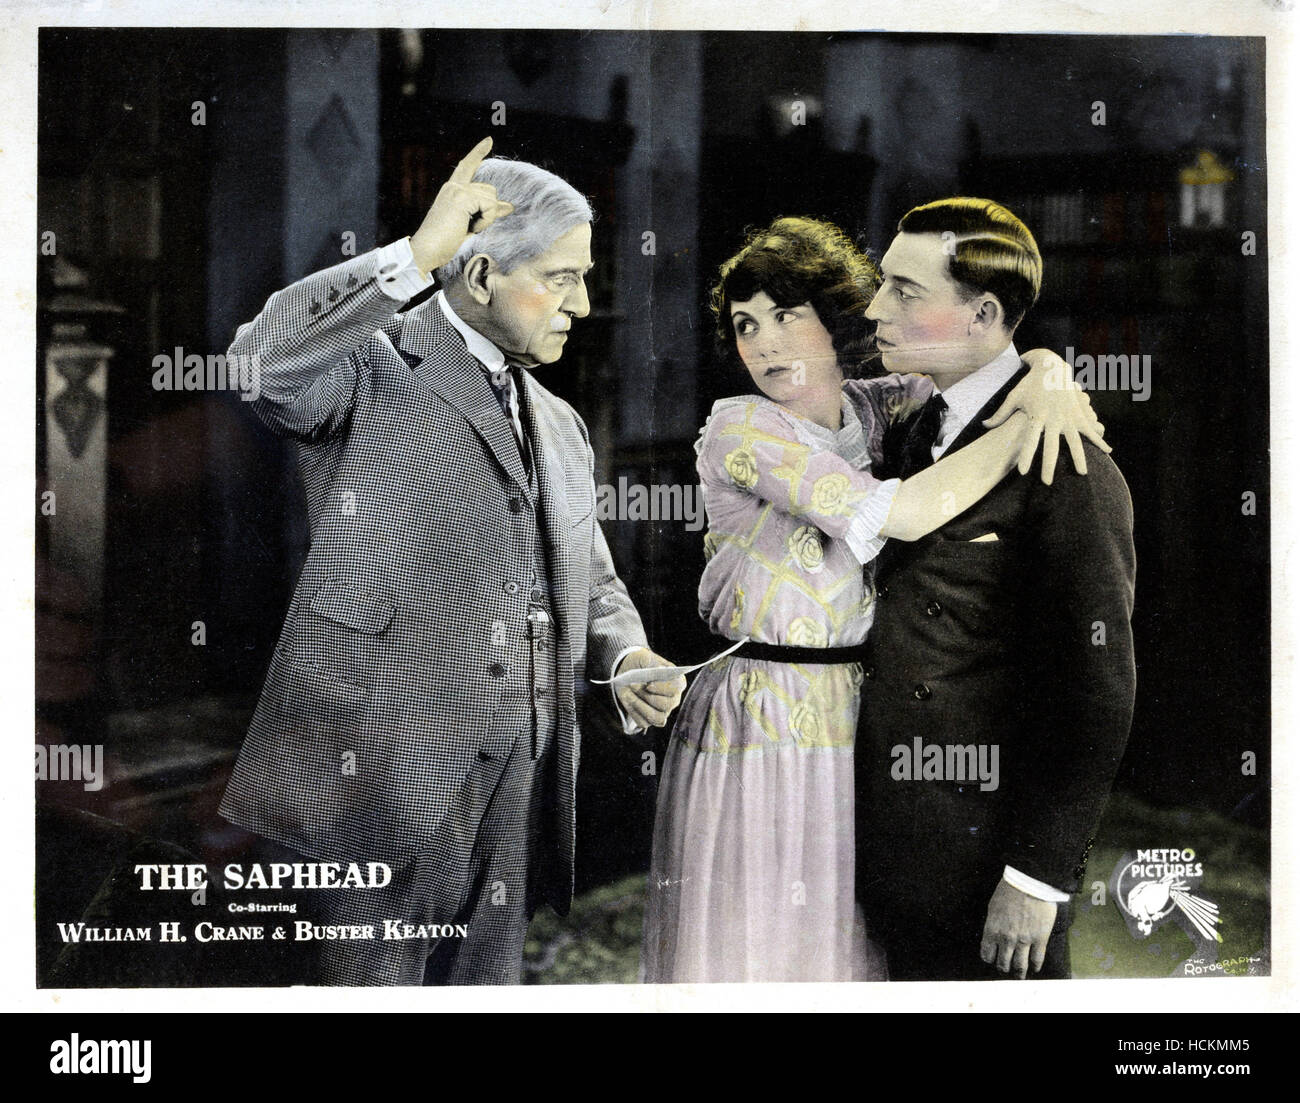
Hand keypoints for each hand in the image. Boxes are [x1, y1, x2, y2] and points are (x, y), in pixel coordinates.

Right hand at [408, 137, 515, 275]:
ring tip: (467, 228)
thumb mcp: (469, 224)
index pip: (467, 166)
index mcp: (452, 190)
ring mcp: (457, 189)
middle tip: (469, 228)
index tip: (489, 140)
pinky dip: (484, 221)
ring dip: (486, 218)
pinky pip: (489, 206)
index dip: (478, 153)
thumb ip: (487, 212)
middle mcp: (454, 186)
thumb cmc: (444, 242)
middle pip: (490, 191)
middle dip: (487, 212)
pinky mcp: (462, 197)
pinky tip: (469, 228)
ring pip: (491, 198)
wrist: (426, 250)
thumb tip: (509, 206)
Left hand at [613, 648, 686, 730]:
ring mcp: (663, 712)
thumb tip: (657, 671)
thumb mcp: (645, 657)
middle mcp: (673, 699)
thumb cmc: (640, 664)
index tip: (648, 685)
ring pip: (657, 718)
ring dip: (640, 706)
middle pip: (666, 705)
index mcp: (678, 682)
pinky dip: (634, 712)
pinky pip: (644, 722)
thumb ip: (651, 662)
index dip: (662, 689)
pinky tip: (629, 700)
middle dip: (646, 696)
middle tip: (632, 685)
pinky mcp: (650, 720)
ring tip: (629, 694)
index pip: (675, 689)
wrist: (628, 672)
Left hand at [979, 879, 1058, 978]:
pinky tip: (1035, 968)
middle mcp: (1006, 939)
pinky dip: (1036, 966)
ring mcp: (1024, 940)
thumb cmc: (1009, 890)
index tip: (992, 960)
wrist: (1029, 883)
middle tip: (1005, 969)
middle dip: (1003, 968)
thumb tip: (993, 935)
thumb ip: (993, 924)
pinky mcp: (1040, 939)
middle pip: (1003, 963)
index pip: (987, 954)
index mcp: (992, 929)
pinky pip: (1037, 958)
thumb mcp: (993, 907)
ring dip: (1019, 972)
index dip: (989, 958)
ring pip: (1020, 965)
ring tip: (1019, 976)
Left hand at [983, 348, 1110, 484]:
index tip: (1023, 472)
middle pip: (1051, 446)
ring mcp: (1068, 416)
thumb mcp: (1013, 397)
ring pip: (1075, 441)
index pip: (1029, 440)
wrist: (1052, 364)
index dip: (1026, 455)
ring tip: (1082, 474)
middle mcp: (1053, 418)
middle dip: (1049, 465)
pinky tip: (1108, 452)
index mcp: (1037, 416)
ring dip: (1079, 458)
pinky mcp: (1079, 412)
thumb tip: (984, 426)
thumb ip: (1000, 414)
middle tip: (1047, 483)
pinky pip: (1090, 429)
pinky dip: (1099, 440)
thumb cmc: (1030, 383)